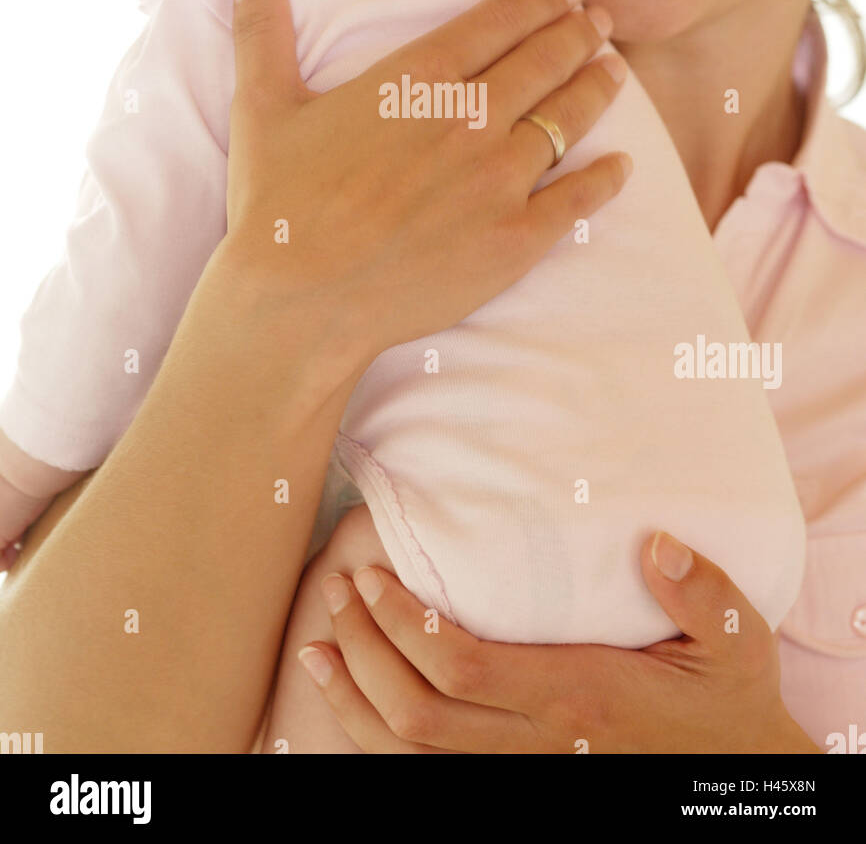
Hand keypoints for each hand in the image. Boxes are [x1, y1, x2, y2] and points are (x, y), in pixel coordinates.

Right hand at [224, 0, 629, 372]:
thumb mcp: (261, 107)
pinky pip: (576, 201)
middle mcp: (469, 120)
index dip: (538, 0)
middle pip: (543, 62)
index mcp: (416, 81)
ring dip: (596, 90)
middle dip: (577, 34)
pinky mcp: (513, 240)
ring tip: (614, 71)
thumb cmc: (278, 204)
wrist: (300, 301)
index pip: (497, 22)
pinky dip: (604, 180)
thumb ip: (262, 31)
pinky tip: (622, 168)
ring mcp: (498, 181)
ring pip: (568, 120)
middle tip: (597, 21)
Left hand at [298, 532, 821, 753]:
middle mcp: (539, 741)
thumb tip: (657, 543)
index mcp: (577, 695)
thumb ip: (698, 590)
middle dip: (362, 652)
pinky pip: (430, 767)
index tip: (372, 576)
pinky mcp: (519, 774)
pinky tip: (353, 700)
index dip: (403, 627)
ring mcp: (524, 767)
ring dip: (353, 700)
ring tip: (317, 646)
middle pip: (417, 714)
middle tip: (337, 591)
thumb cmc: (726, 700)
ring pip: (412, 753)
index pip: (462, 669)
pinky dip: (378, 737)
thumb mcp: (732, 639)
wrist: (734, 772)